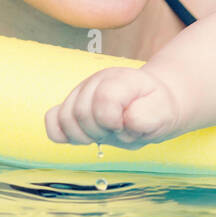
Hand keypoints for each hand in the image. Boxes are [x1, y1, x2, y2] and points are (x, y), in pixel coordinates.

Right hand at [45, 67, 181, 148]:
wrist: (152, 103)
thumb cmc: (156, 108)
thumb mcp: (163, 112)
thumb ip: (147, 116)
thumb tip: (126, 121)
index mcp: (121, 79)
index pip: (103, 100)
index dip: (113, 122)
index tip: (127, 125)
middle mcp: (97, 81)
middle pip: (81, 113)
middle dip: (101, 132)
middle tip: (119, 130)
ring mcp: (81, 92)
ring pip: (64, 119)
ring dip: (85, 136)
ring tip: (105, 132)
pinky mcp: (70, 106)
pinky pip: (52, 121)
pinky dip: (63, 134)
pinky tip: (84, 137)